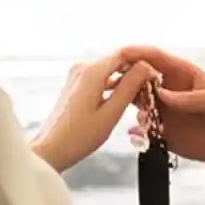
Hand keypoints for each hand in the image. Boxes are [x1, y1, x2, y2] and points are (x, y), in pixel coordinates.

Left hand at [31, 54, 155, 171]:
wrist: (50, 151)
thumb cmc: (79, 137)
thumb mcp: (111, 113)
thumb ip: (130, 86)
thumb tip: (146, 66)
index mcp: (92, 72)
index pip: (125, 54)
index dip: (143, 63)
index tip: (155, 78)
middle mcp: (82, 68)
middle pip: (117, 61)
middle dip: (134, 73)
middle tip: (149, 92)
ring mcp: (77, 76)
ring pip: (109, 71)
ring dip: (124, 81)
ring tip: (137, 100)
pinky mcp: (75, 85)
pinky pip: (99, 79)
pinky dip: (112, 87)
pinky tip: (119, 102)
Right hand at [117, 45, 204, 190]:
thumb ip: (193, 98)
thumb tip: (162, 94)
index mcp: (184, 74)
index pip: (158, 58)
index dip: (139, 53)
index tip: (122, 53)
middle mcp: (169, 90)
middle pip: (140, 78)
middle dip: (124, 76)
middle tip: (110, 82)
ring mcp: (164, 111)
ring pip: (137, 103)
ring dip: (127, 104)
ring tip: (122, 108)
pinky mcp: (163, 133)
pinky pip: (143, 130)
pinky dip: (137, 131)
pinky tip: (137, 134)